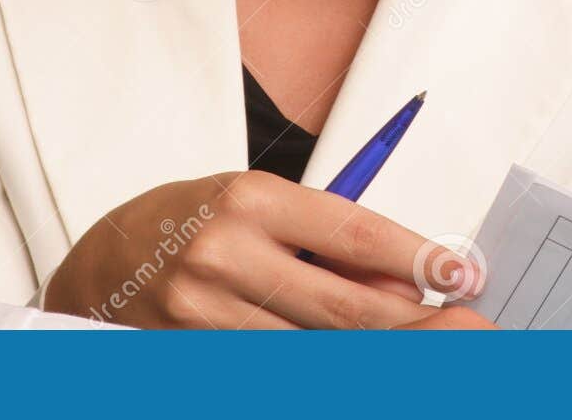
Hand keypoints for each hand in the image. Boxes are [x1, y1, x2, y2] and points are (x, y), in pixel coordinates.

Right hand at [40, 170, 481, 328]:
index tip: (461, 275)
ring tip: (418, 348)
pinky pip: (275, 372)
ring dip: (374, 354)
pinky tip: (351, 362)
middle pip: (344, 308)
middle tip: (468, 330)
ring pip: (316, 353)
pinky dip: (319, 370)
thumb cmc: (192, 224)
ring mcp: (203, 316)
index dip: (415, 258)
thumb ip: (322, 238)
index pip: (352, 233)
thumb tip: (404, 278)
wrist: (103, 266)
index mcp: (248, 199)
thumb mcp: (256, 205)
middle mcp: (224, 254)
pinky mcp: (191, 356)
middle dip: (413, 323)